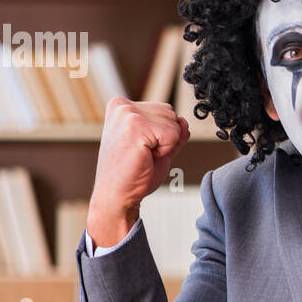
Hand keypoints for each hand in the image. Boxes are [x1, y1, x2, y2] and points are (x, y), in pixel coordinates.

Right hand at [87, 98, 190, 245]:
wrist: (117, 196)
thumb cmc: (133, 174)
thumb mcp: (156, 147)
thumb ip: (171, 132)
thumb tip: (184, 121)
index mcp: (122, 106)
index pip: (165, 110)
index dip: (161, 135)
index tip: (141, 148)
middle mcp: (122, 105)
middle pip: (171, 114)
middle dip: (165, 138)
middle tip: (143, 154)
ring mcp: (127, 114)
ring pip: (174, 123)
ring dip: (165, 145)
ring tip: (143, 155)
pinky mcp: (135, 125)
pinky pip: (173, 134)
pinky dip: (165, 150)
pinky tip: (145, 157)